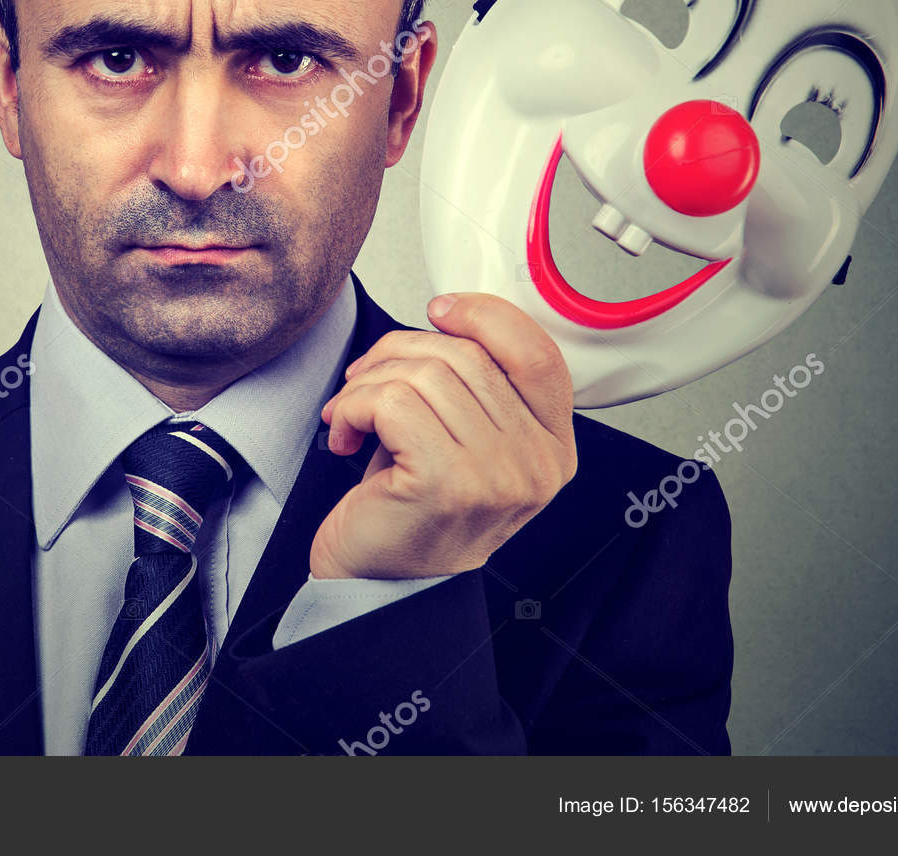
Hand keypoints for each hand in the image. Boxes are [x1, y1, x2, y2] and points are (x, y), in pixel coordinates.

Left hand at [309, 292, 577, 579]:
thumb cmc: (410, 511)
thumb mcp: (464, 442)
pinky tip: (346, 433)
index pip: (537, 355)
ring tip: (353, 414)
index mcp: (551, 449)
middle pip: (467, 355)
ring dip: (368, 383)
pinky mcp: (447, 482)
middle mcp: (535, 465)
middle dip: (397, 354)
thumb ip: (478, 386)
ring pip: (424, 374)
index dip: (487, 317)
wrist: (373, 586)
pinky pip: (392, 401)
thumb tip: (449, 317)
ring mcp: (497, 476)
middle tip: (364, 382)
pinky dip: (353, 406)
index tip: (440, 311)